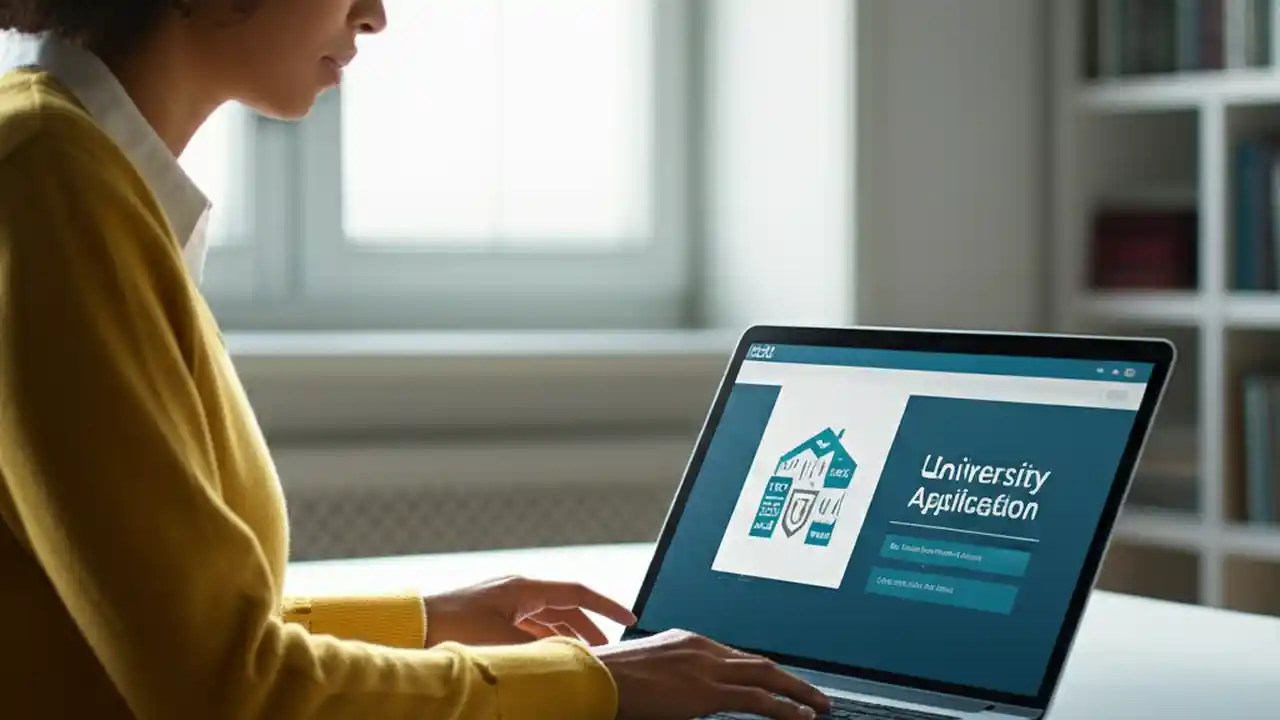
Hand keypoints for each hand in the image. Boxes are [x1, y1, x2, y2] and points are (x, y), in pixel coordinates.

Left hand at [423, 576, 636, 646]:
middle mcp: (518, 591)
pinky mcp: (493, 616)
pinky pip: (530, 627)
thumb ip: (539, 648)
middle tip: (609, 649)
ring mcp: (505, 602)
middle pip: (565, 608)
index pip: (577, 594)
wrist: (415, 624)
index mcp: (525, 588)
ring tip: (584, 657)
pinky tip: (552, 656)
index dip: (606, 606)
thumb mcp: (503, 639)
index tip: (630, 618)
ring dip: (567, 637)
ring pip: (548, 620)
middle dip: (589, 628)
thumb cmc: (454, 626)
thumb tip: (569, 660)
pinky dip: (546, 640)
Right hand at [595, 629, 830, 719]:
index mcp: (686, 641)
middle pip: (758, 661)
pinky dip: (785, 707)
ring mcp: (707, 667)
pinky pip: (757, 698)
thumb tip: (675, 692)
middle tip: (814, 692)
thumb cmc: (608, 679)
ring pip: (766, 675)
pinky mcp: (707, 690)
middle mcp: (702, 647)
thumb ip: (669, 677)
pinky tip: (802, 716)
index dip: (760, 670)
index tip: (776, 680)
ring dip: (798, 691)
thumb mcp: (645, 671)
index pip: (735, 655)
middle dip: (790, 677)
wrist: (594, 678)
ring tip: (820, 705)